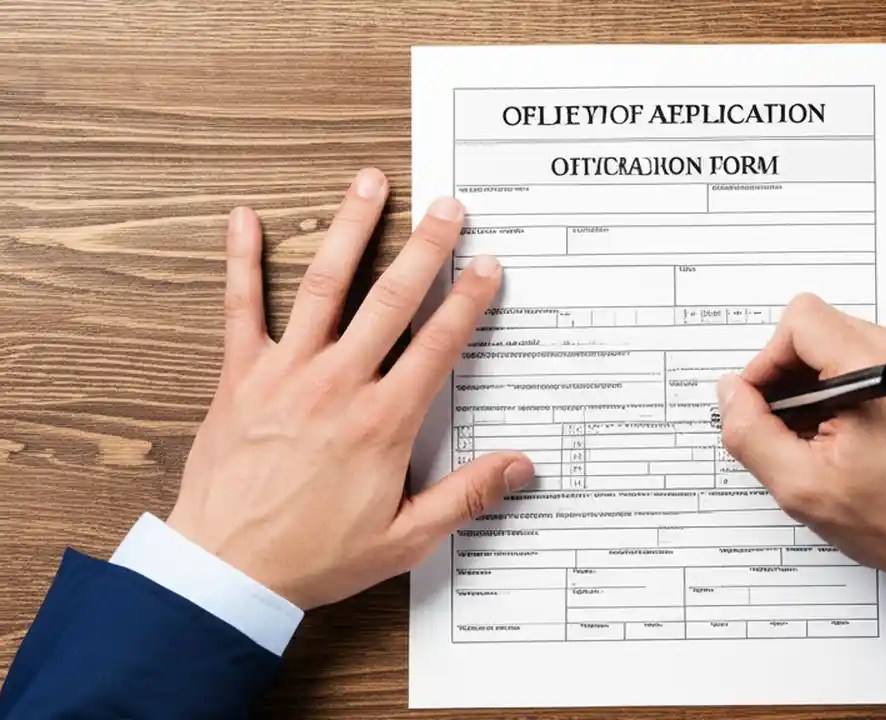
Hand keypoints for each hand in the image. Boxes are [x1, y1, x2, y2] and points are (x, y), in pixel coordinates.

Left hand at [166, 168, 532, 608]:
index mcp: (382, 422)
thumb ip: (466, 497)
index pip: (438, 345)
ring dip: (351, 229)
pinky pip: (241, 308)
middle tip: (448, 207)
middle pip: (391, 300)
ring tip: (371, 183)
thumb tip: (522, 468)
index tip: (487, 265)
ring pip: (324, 285)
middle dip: (425, 248)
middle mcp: (338, 384)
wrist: (225, 571)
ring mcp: (286, 373)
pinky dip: (242, 261)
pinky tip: (243, 219)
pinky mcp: (239, 377)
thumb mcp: (404, 538)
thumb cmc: (313, 556)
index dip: (468, 300)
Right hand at [716, 294, 885, 583]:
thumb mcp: (804, 486)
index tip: (762, 403)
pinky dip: (850, 391)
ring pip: (847, 345)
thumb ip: (752, 433)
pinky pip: (876, 364)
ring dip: (820, 384)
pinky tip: (850, 437)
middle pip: (823, 329)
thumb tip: (731, 393)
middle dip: (792, 375)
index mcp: (880, 367)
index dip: (768, 360)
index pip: (801, 320)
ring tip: (821, 438)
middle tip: (787, 428)